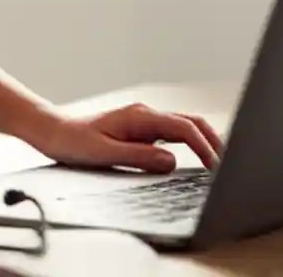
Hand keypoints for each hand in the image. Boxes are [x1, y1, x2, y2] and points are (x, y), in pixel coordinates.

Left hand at [33, 103, 224, 173]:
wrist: (53, 131)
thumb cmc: (73, 142)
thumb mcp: (104, 153)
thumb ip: (139, 157)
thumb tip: (172, 162)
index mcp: (140, 117)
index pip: (185, 129)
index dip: (205, 148)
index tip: (217, 168)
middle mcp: (145, 114)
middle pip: (191, 123)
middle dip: (214, 142)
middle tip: (230, 165)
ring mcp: (143, 120)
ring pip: (184, 126)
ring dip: (204, 141)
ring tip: (219, 163)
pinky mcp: (140, 128)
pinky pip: (172, 133)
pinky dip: (190, 143)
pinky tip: (195, 159)